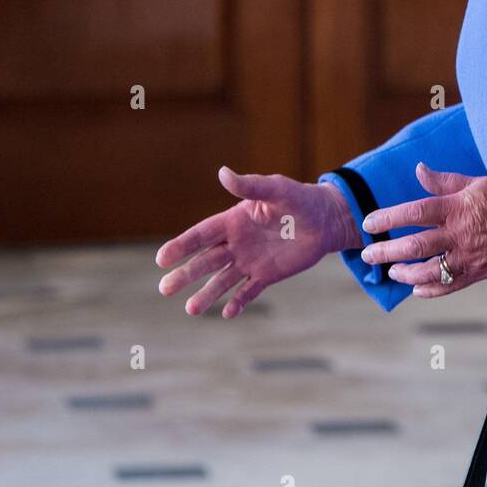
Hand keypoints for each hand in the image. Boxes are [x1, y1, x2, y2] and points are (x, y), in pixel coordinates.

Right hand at [156, 167, 358, 318]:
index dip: (182, 245)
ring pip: (222, 280)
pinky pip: (249, 291)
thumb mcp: (275, 189)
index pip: (201, 235)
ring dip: (207, 294)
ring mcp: (250, 261)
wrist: (325, 219)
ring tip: (191, 310)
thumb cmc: (299, 198)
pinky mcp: (267, 275)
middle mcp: (236, 243)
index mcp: (233, 220)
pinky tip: (227, 313)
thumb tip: (223, 173)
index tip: (162, 259)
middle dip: (185, 275)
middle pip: (205, 261)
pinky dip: (238, 302)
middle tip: (164, 289)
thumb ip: (249, 186)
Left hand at [357, 162, 486, 296]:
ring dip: (405, 273)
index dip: (388, 217)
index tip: (368, 222)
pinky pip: (450, 286)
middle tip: (368, 254)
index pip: (414, 212)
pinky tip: (417, 289)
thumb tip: (418, 169)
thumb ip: (444, 180)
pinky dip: (431, 290)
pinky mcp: (479, 273)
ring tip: (391, 272)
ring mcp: (469, 257)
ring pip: (429, 271)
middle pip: (415, 246)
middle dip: (386, 251)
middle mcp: (459, 234)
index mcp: (457, 208)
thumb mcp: (476, 182)